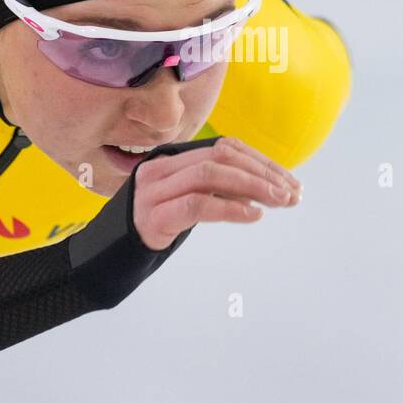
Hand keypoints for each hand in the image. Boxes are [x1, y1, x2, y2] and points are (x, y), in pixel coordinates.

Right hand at [131, 136, 302, 250]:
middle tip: (292, 194)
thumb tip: (266, 183)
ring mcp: (152, 193)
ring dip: (252, 187)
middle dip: (262, 173)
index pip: (222, 147)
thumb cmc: (155, 227)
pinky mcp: (152, 218)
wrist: (110, 256)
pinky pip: (196, 205)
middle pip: (219, 157)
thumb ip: (212, 186)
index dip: (260, 161)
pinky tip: (253, 215)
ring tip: (279, 202)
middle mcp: (158, 170)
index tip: (289, 181)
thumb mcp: (183, 199)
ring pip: (209, 174)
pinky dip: (229, 208)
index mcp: (168, 159)